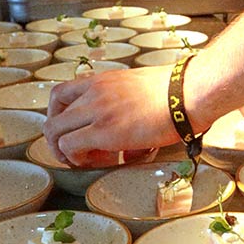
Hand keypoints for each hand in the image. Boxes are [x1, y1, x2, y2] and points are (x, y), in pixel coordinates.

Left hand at [44, 65, 180, 163]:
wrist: (190, 92)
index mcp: (102, 81)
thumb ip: (126, 115)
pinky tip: (95, 162)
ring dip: (63, 150)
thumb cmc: (177, 93)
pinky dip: (75, 158)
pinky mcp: (104, 131)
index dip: (60, 117)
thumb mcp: (141, 94)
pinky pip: (70, 146)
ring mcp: (96, 110)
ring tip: (82, 160)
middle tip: (75, 152)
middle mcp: (93, 92)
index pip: (61, 94)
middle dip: (58, 138)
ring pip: (54, 131)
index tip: (74, 131)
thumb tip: (129, 152)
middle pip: (53, 115)